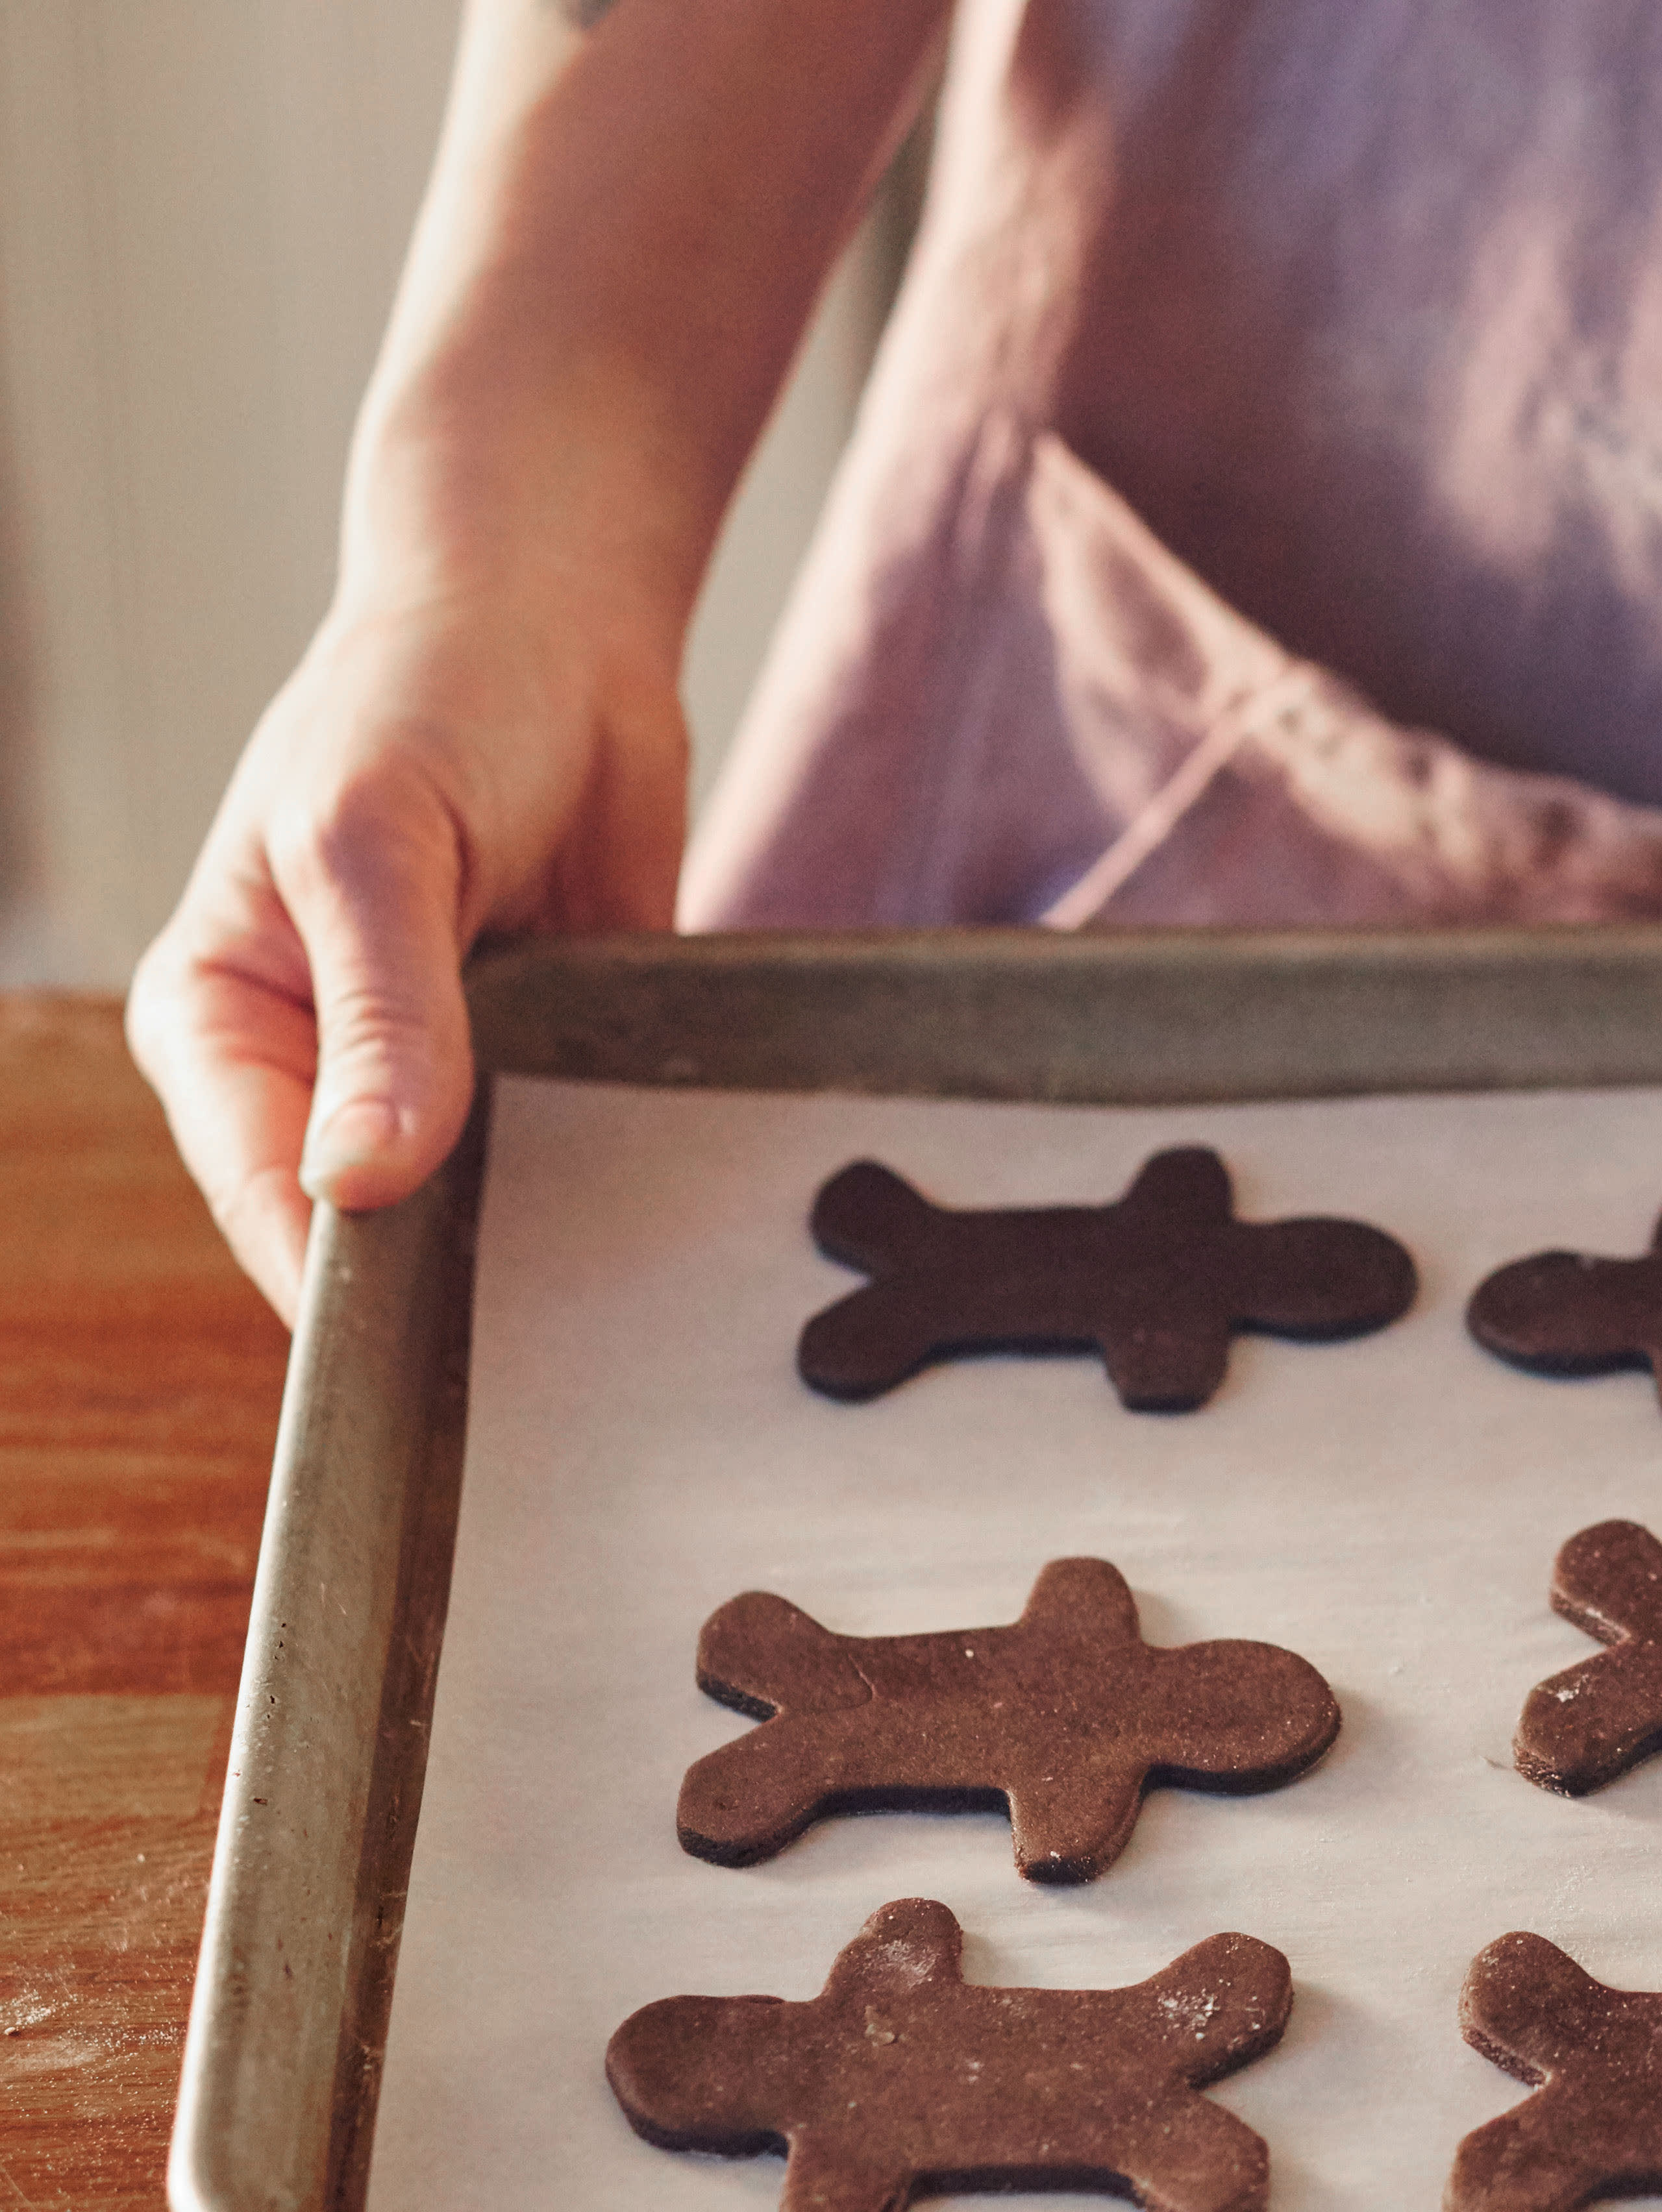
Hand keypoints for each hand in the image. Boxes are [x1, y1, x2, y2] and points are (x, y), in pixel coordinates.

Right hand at [126, 581, 687, 1319]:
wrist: (550, 625)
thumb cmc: (424, 705)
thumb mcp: (375, 842)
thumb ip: (383, 1014)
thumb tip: (360, 1183)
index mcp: (223, 1021)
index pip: (262, 1196)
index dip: (332, 1284)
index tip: (416, 1363)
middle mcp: (319, 1067)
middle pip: (367, 1228)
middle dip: (442, 1288)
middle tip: (542, 1370)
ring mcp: (438, 1073)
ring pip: (477, 1209)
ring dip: (538, 1254)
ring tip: (612, 1330)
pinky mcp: (543, 1060)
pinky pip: (574, 1158)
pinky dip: (613, 1193)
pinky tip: (671, 1247)